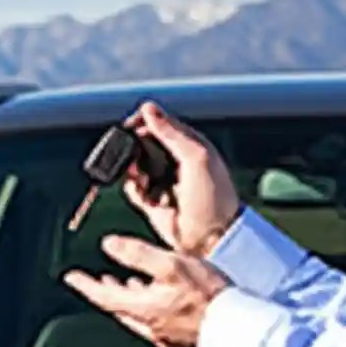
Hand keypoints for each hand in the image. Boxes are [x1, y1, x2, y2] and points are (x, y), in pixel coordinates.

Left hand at [63, 235, 230, 346]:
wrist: (239, 329)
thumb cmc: (210, 298)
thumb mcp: (170, 264)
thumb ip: (137, 254)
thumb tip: (109, 245)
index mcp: (141, 307)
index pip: (102, 295)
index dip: (84, 284)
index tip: (71, 277)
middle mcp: (148, 325)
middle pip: (116, 306)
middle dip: (103, 291)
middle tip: (93, 281)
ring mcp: (164, 335)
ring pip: (135, 314)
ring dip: (125, 297)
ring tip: (123, 284)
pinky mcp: (180, 339)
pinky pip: (154, 321)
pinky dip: (146, 306)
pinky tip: (156, 298)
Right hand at [123, 102, 240, 255]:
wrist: (211, 238)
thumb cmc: (213, 198)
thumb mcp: (196, 157)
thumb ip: (172, 133)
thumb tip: (148, 108)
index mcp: (190, 144)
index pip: (161, 122)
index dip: (145, 120)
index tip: (132, 125)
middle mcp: (175, 160)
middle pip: (143, 141)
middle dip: (134, 145)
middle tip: (133, 153)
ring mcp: (163, 180)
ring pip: (134, 163)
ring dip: (132, 168)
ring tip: (141, 178)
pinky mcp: (152, 200)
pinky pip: (132, 187)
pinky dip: (132, 187)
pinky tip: (142, 192)